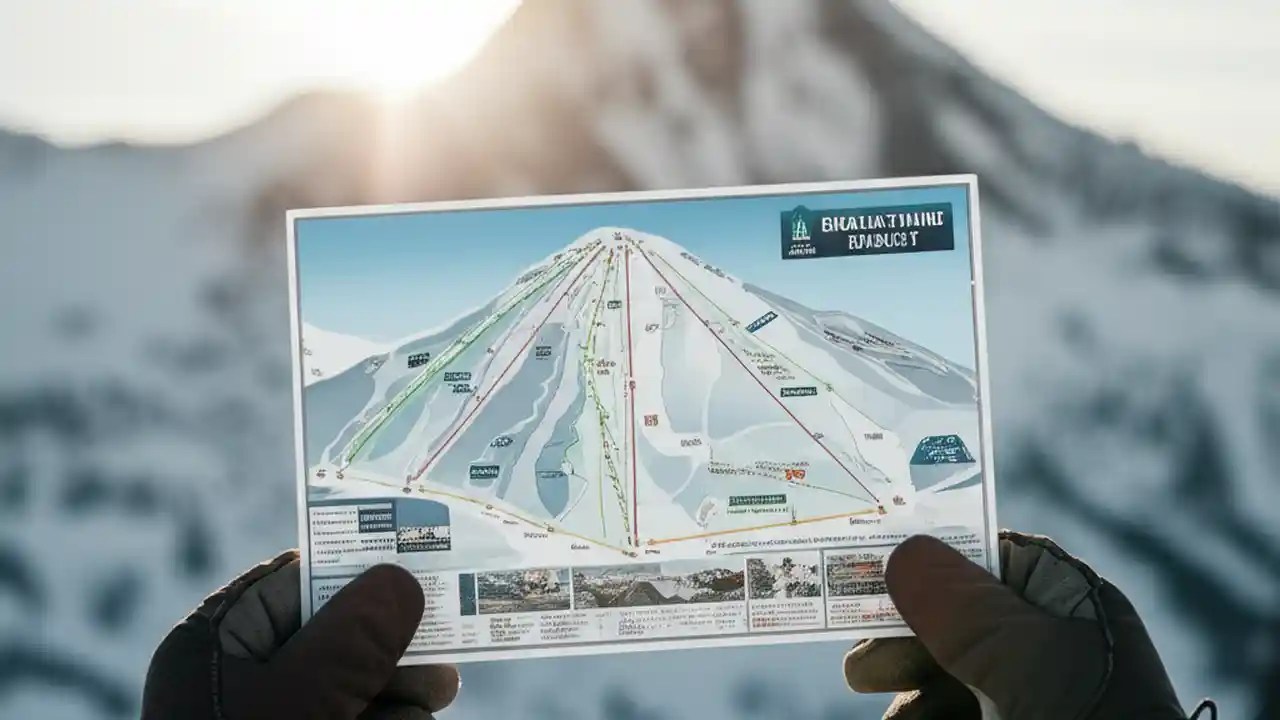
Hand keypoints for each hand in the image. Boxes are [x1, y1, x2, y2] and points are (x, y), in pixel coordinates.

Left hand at [142, 550, 459, 719]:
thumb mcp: (298, 705)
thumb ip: (352, 638)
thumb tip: (401, 579)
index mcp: (217, 646)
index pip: (301, 581)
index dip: (364, 577)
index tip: (426, 576)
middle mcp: (246, 681)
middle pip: (347, 639)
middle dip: (393, 664)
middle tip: (441, 678)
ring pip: (370, 692)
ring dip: (397, 712)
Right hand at [844, 531, 1199, 719]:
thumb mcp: (1025, 663)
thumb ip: (962, 607)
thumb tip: (905, 552)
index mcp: (1071, 605)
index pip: (989, 559)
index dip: (931, 565)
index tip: (875, 573)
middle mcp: (1049, 646)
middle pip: (952, 624)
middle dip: (903, 645)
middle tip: (864, 671)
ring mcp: (1031, 695)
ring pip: (944, 679)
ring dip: (908, 698)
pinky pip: (955, 712)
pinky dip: (920, 718)